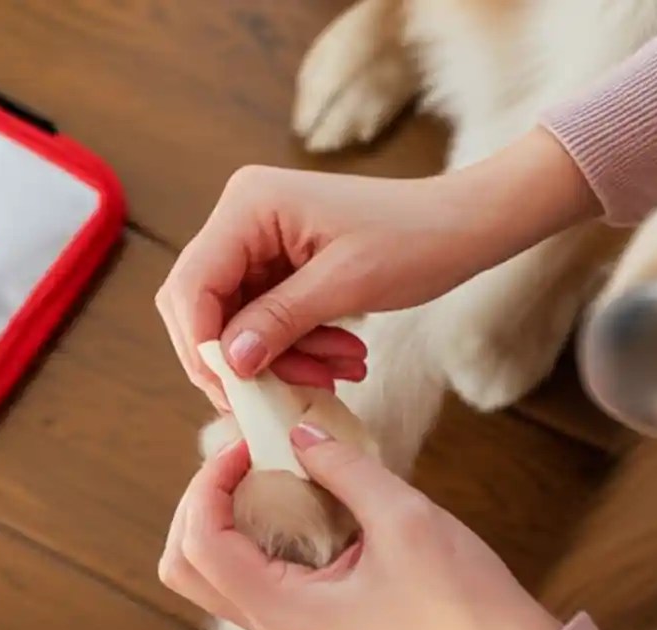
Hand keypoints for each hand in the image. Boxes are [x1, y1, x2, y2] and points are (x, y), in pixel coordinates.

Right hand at [155, 127, 598, 410]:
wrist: (464, 225)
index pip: (193, 285)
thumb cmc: (416, 240)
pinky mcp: (277, 261)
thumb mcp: (346, 286)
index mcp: (249, 205)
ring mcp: (258, 239)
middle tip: (277, 396)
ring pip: (235, 319)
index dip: (203, 344)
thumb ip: (279, 321)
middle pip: (203, 305)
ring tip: (337, 371)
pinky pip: (263, 317)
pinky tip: (339, 358)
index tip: (235, 392)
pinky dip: (295, 346)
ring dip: (279, 357)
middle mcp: (243, 216)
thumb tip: (229, 363)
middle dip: (241, 357)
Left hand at [158, 427, 563, 629]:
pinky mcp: (311, 622)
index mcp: (284, 610)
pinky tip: (291, 498)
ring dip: (221, 517)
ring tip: (262, 469)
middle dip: (199, 502)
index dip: (209, 483)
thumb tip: (299, 432)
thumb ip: (342, 469)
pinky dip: (250, 533)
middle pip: (186, 566)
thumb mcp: (404, 518)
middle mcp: (275, 626)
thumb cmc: (464, 605)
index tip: (247, 442)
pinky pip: (251, 577)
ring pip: (214, 574)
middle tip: (240, 456)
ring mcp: (291, 628)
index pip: (200, 544)